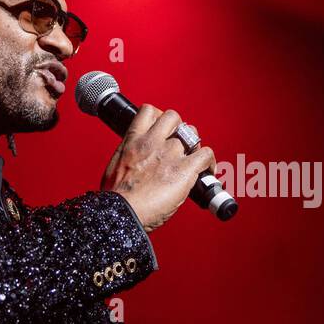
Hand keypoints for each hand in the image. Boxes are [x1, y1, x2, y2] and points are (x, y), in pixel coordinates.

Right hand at [101, 104, 216, 232]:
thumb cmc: (115, 198)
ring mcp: (169, 153)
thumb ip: (128, 159)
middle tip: (179, 145)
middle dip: (179, 128)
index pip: (149, 111)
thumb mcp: (114, 167)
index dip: (159, 117)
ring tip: (193, 159)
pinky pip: (206, 154)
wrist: (120, 212)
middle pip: (174, 117)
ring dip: (194, 145)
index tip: (162, 129)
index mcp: (133, 140)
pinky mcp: (184, 169)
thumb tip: (135, 166)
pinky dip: (209, 162)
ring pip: (192, 134)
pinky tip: (206, 172)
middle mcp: (152, 142)